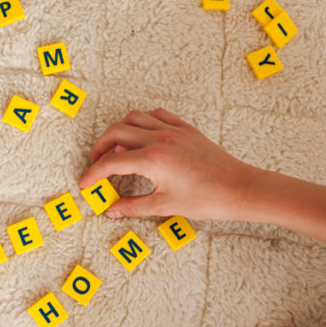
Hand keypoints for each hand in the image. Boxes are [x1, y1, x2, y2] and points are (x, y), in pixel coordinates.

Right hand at [78, 108, 258, 220]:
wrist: (240, 189)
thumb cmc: (207, 200)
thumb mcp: (164, 206)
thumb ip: (133, 206)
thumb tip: (111, 210)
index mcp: (152, 160)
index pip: (111, 163)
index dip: (93, 174)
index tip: (85, 183)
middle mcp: (160, 139)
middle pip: (116, 133)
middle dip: (100, 148)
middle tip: (97, 164)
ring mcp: (173, 130)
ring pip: (134, 118)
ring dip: (120, 131)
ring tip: (117, 149)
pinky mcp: (186, 129)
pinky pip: (157, 115)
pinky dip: (144, 122)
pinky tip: (144, 137)